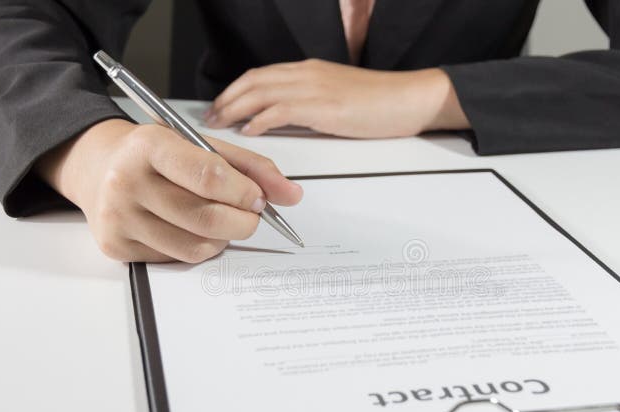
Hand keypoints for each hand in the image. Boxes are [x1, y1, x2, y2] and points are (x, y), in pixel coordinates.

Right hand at [35, 119, 302, 262]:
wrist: (99, 166)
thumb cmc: (158, 155)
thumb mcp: (201, 144)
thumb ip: (251, 168)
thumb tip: (292, 196)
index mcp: (149, 146)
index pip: (209, 176)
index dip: (244, 192)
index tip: (258, 198)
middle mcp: (126, 181)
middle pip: (206, 218)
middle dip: (243, 222)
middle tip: (251, 216)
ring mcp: (119, 217)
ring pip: (195, 246)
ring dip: (223, 239)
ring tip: (221, 221)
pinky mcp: (117, 246)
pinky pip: (176, 258)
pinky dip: (197, 248)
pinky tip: (191, 229)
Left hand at [204, 59, 468, 137]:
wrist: (409, 99)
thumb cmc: (380, 102)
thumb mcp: (338, 98)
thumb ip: (311, 103)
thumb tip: (287, 119)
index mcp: (310, 71)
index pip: (261, 75)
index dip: (235, 89)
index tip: (221, 105)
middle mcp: (307, 74)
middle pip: (254, 80)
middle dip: (227, 98)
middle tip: (210, 117)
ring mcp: (314, 88)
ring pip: (261, 92)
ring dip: (235, 109)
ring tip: (220, 124)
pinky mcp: (323, 107)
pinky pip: (281, 110)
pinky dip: (260, 120)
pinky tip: (249, 131)